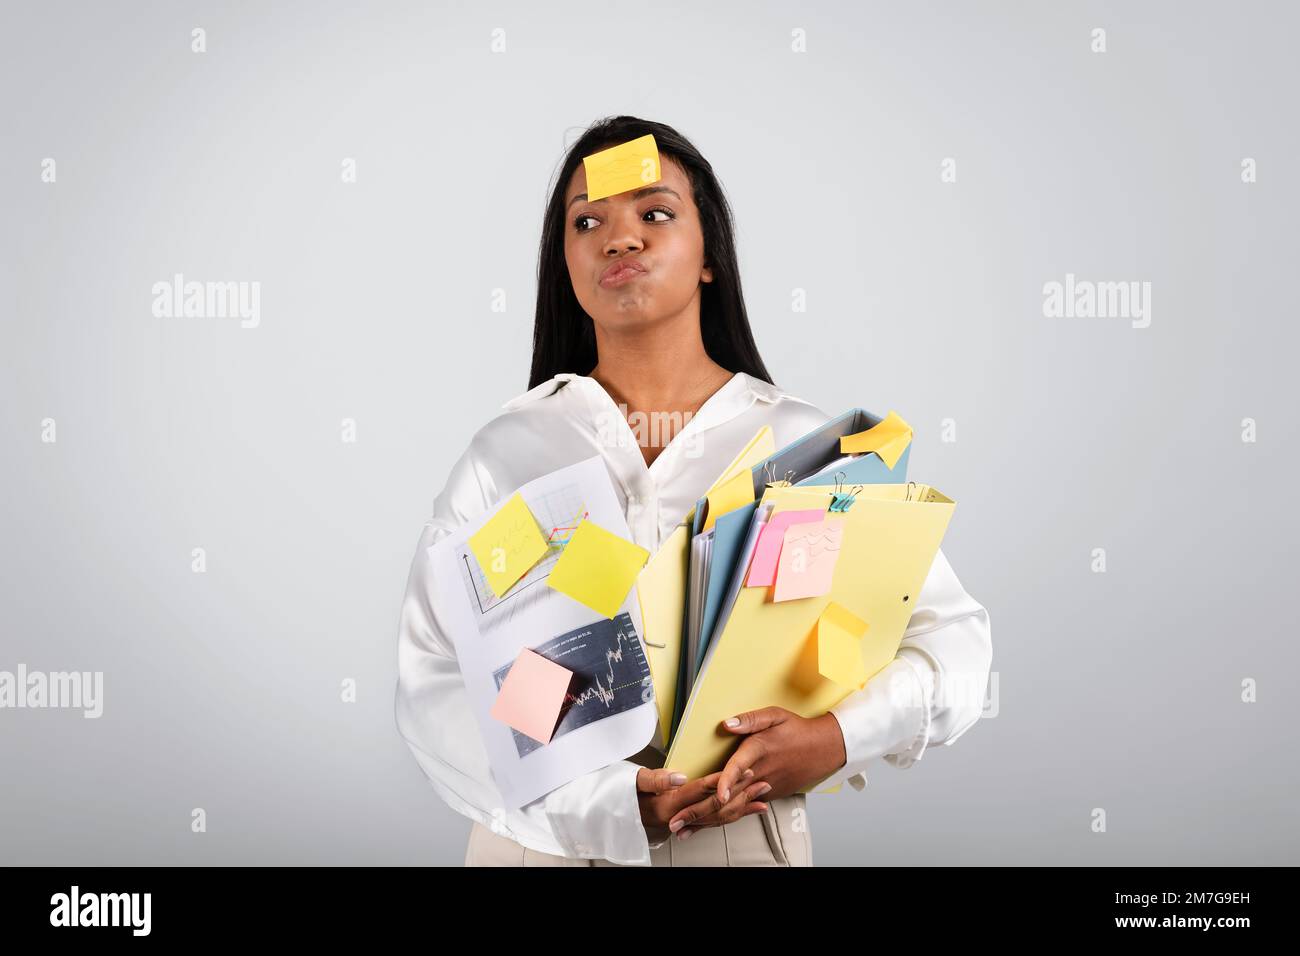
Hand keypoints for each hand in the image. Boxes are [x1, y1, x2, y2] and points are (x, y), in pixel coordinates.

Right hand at [636, 767, 770, 840]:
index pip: (702, 790)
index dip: (723, 780)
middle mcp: (681, 815)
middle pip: (716, 805)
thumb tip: (678, 776)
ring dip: (744, 805)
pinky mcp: (691, 820)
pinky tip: (751, 809)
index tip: (741, 770)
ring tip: (762, 794)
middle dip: (740, 793)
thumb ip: (655, 780)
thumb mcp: (634, 782)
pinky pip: (718, 821)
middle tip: (760, 779)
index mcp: (670, 803)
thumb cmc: (626, 795)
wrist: (618, 813)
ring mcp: (687, 820)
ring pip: (721, 816)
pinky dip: (737, 815)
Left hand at [671, 708, 844, 834]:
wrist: (824, 749)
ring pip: (734, 807)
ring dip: (708, 820)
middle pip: (728, 795)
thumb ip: (750, 720)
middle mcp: (760, 772)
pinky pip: (744, 808)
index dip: (725, 782)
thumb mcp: (775, 715)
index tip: (715, 795)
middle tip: (677, 820)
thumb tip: (727, 724)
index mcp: (758, 750)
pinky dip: (724, 818)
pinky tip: (707, 826)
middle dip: (700, 810)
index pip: (738, 768)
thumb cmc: (798, 730)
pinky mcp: (769, 795)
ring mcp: (765, 787)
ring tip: (686, 830)